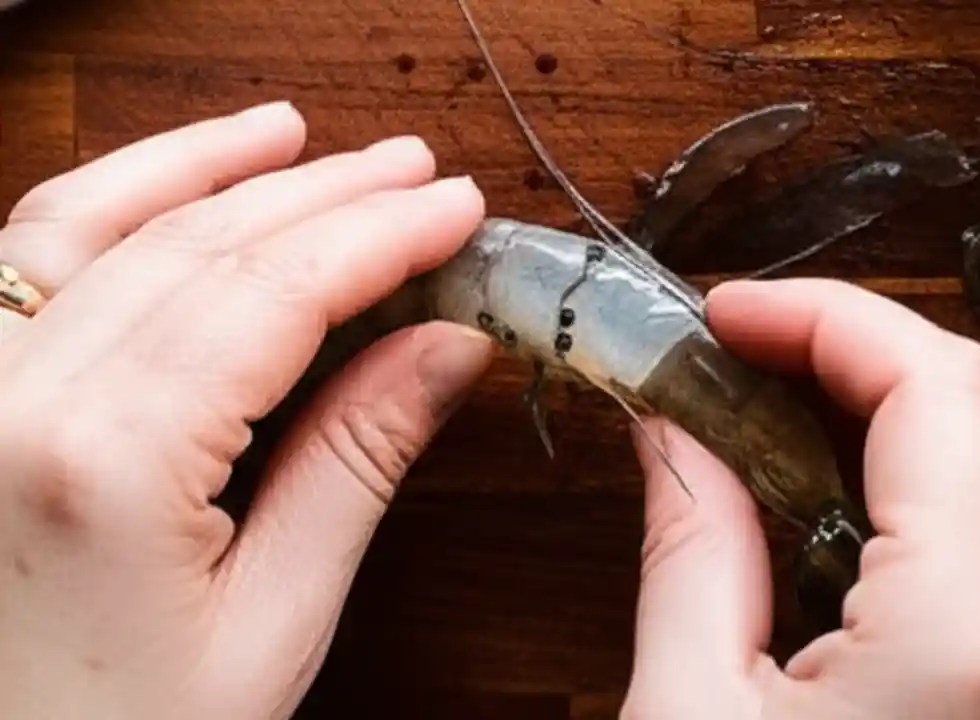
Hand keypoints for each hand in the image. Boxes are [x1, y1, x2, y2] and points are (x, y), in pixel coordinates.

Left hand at [0, 102, 494, 717]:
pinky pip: (33, 255)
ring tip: (302, 138)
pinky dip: (115, 198)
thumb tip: (448, 347)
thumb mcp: (274, 621)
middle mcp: (17, 399)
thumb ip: (357, 462)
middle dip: (325, 194)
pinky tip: (182, 182)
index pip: (272, 292)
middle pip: (199, 242)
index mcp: (107, 461)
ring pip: (98, 218)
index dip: (379, 235)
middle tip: (418, 175)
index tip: (454, 210)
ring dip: (211, 164)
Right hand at [621, 279, 979, 718]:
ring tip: (777, 420)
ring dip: (894, 415)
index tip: (734, 314)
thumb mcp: (689, 718)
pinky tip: (841, 501)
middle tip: (747, 353)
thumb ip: (690, 551)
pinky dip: (930, 492)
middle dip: (858, 350)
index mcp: (971, 639)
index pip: (935, 386)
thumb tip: (676, 430)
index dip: (826, 317)